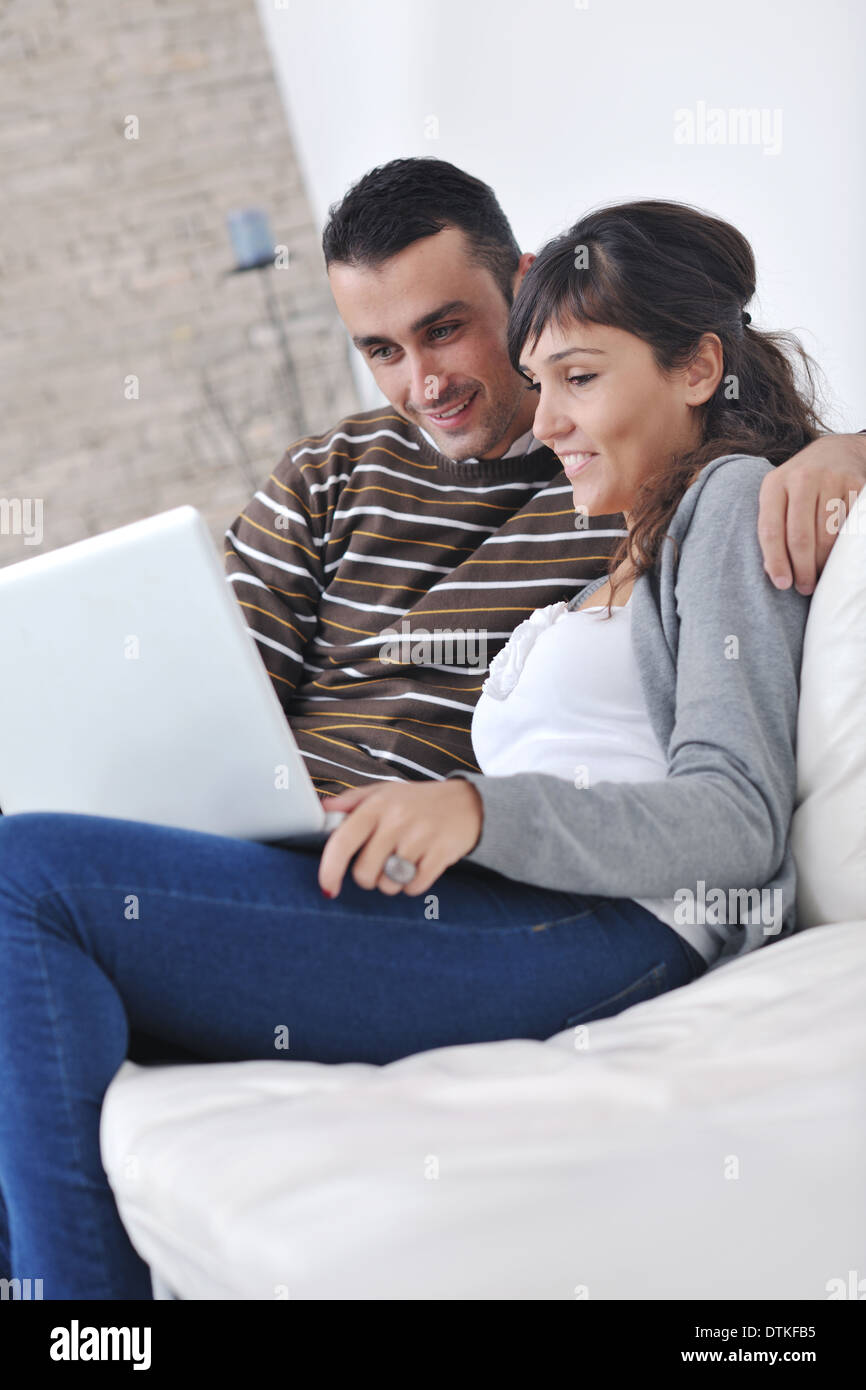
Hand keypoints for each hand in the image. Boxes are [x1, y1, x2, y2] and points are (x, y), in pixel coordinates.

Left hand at [317, 778, 483, 898]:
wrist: (469, 803)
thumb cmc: (419, 801)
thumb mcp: (384, 792)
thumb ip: (351, 801)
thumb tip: (321, 811)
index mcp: (377, 805)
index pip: (342, 841)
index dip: (329, 869)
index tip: (328, 887)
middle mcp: (397, 819)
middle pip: (365, 872)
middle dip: (368, 878)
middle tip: (380, 865)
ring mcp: (421, 836)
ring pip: (389, 883)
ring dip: (392, 882)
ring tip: (403, 863)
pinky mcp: (442, 852)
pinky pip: (415, 887)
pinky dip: (413, 885)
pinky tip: (419, 867)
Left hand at [757, 433, 865, 594]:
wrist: (836, 451)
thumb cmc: (800, 485)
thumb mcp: (778, 497)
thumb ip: (772, 528)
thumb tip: (774, 572)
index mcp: (775, 484)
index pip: (770, 529)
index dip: (775, 561)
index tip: (782, 584)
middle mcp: (802, 478)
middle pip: (800, 537)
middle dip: (802, 569)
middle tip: (804, 587)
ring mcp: (832, 479)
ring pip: (827, 536)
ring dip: (824, 563)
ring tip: (820, 575)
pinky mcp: (856, 484)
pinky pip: (849, 527)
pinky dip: (844, 548)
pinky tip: (838, 558)